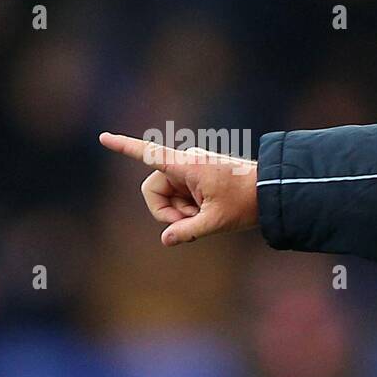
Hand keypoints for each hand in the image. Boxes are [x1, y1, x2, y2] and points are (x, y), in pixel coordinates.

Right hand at [99, 133, 258, 246]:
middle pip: (153, 189)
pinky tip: (207, 214)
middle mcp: (186, 163)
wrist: (274, 190)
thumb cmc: (247, 202)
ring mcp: (192, 169)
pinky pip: (181, 195)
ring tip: (205, 218)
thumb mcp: (216, 221)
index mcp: (187, 166)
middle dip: (165, 211)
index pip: (149, 154)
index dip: (124, 147)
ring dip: (180, 212)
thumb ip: (188, 231)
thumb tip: (166, 240)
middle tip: (189, 225)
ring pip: (167, 195)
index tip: (102, 137)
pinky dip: (188, 208)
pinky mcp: (199, 177)